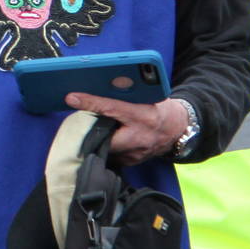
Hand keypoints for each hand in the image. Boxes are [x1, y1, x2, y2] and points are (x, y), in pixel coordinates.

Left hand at [63, 92, 189, 165]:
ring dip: (99, 137)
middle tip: (81, 119)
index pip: (111, 107)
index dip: (90, 102)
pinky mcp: (131, 162)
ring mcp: (136, 153)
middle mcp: (140, 137)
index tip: (71, 98)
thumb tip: (101, 86)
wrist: (178, 129)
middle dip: (92, 127)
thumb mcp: (148, 96)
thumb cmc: (160, 109)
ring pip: (106, 146)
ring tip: (92, 127)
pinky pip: (112, 154)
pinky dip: (107, 145)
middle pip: (104, 133)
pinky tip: (105, 139)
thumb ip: (128, 94)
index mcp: (144, 115)